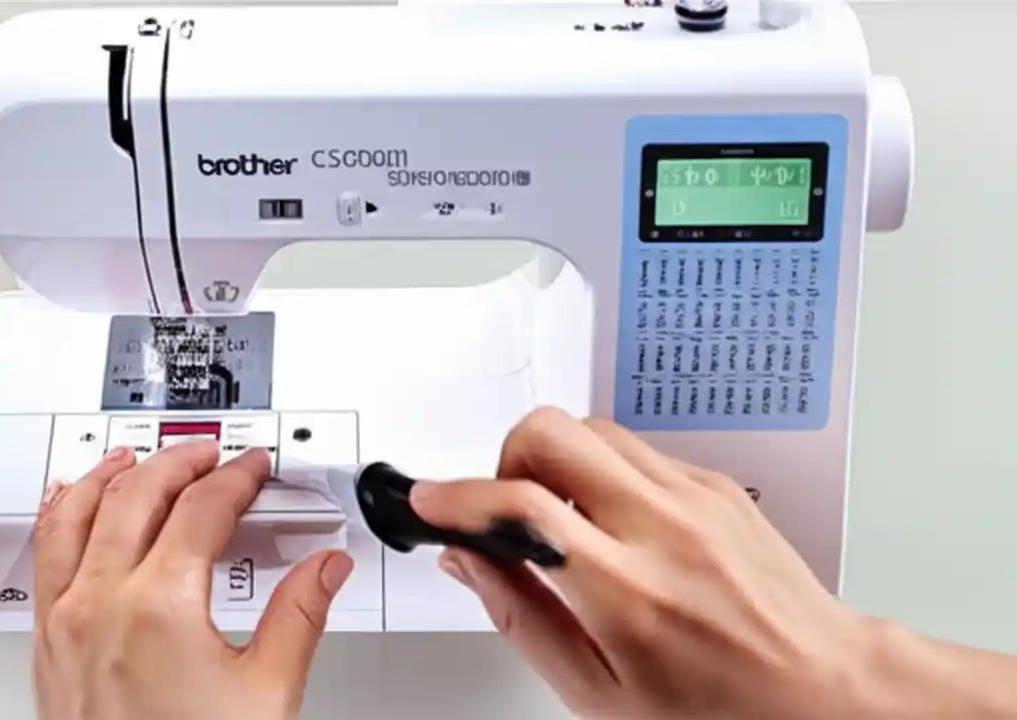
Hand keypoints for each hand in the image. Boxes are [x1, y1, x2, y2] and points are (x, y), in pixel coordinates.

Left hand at [31, 442, 353, 719]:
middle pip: (137, 495)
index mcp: (159, 606)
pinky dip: (64, 516)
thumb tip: (325, 568)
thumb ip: (298, 617)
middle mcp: (100, 604)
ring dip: (111, 475)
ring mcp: (64, 624)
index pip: (202, 509)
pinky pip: (44, 557)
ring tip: (135, 457)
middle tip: (211, 453)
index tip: (254, 467)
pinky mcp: (46, 648)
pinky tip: (72, 507)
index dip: (236, 477)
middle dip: (178, 461)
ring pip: (77, 515)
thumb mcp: (267, 695)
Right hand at [410, 408, 870, 719]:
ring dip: (554, 460)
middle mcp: (662, 527)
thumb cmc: (718, 709)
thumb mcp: (598, 692)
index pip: (520, 507)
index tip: (430, 502)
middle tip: (508, 508)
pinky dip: (602, 470)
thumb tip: (470, 562)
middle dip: (506, 460)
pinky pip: (634, 446)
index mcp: (625, 590)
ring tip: (561, 516)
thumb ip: (522, 618)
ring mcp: (694, 496)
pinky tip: (613, 521)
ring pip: (590, 427)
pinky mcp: (715, 483)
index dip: (458, 497)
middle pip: (551, 433)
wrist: (819, 688)